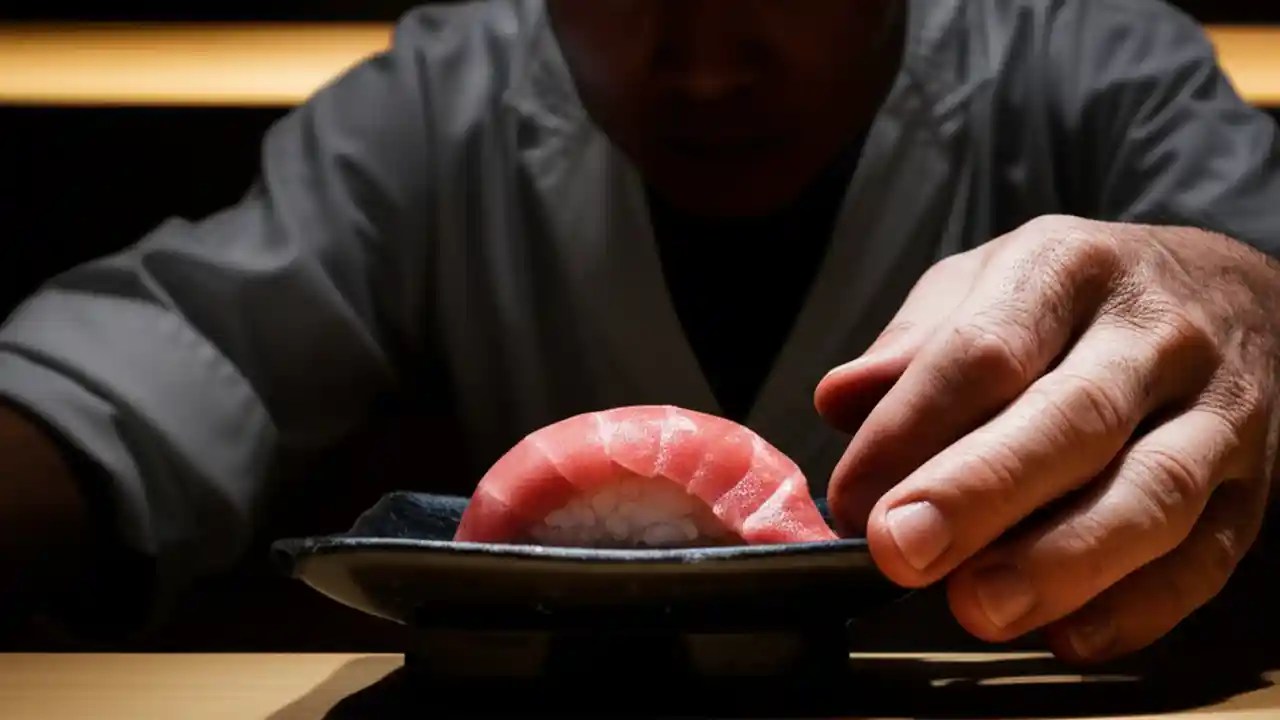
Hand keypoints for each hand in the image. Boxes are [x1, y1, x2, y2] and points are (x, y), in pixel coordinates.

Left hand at [814, 215, 1279, 662]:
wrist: (1229, 293)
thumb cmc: (1074, 300)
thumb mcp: (984, 284)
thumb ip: (913, 344)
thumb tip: (840, 402)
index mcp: (1068, 269)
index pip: (985, 350)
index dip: (911, 427)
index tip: (854, 497)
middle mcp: (1153, 334)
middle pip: (1071, 417)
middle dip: (981, 491)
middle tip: (903, 552)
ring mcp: (1218, 410)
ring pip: (1152, 492)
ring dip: (1062, 560)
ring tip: (979, 608)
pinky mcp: (1256, 486)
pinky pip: (1209, 556)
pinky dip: (1140, 607)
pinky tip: (1068, 635)